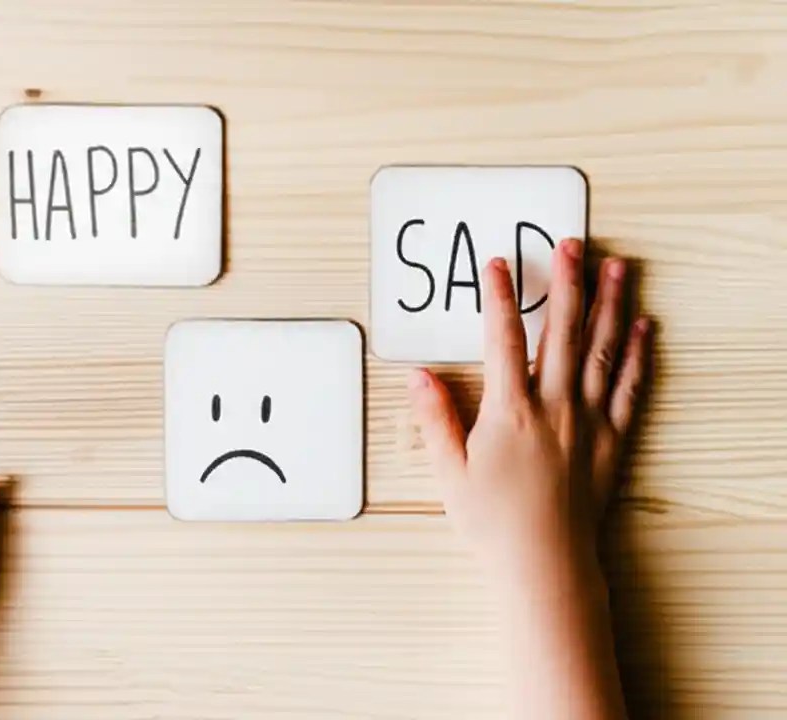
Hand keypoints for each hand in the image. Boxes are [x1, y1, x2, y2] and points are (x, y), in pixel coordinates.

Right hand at [409, 240, 650, 582]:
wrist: (545, 564)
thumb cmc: (493, 523)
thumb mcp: (449, 471)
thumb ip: (434, 419)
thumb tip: (417, 375)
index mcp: (510, 411)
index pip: (503, 339)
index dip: (500, 296)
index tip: (498, 262)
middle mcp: (554, 407)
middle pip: (563, 331)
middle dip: (567, 282)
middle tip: (572, 243)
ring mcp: (587, 421)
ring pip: (603, 350)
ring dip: (610, 304)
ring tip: (616, 267)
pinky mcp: (611, 440)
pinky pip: (629, 387)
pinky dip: (637, 354)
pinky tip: (642, 326)